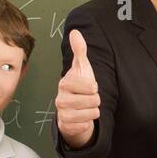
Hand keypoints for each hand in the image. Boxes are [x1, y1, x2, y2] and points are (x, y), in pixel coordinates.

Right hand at [55, 29, 99, 147]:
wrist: (76, 112)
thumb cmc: (80, 89)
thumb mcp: (82, 68)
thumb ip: (80, 50)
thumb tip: (75, 32)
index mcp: (65, 83)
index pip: (88, 85)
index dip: (93, 86)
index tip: (90, 87)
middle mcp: (60, 98)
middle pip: (92, 99)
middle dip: (95, 99)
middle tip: (88, 98)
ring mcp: (62, 112)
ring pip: (91, 111)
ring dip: (93, 110)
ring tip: (87, 107)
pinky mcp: (66, 126)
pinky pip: (86, 123)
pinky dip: (89, 121)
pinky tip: (84, 118)